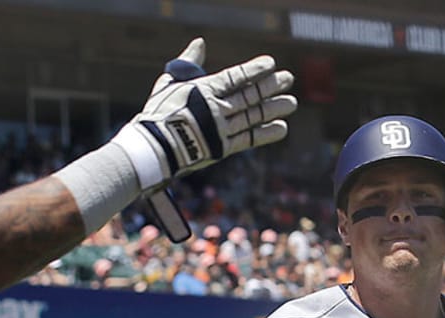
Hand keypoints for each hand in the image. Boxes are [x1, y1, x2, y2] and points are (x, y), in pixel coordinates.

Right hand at [115, 38, 297, 192]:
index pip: (235, 77)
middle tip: (288, 79)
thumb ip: (188, 61)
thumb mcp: (169, 83)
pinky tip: (281, 128)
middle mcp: (216, 108)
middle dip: (270, 86)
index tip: (270, 63)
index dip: (255, 69)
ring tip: (291, 103)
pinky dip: (265, 134)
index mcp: (204, 90)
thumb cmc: (157, 114)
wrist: (152, 148)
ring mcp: (220, 128)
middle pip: (249, 95)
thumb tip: (200, 41)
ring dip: (274, 108)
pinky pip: (248, 139)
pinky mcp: (222, 148)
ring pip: (253, 116)